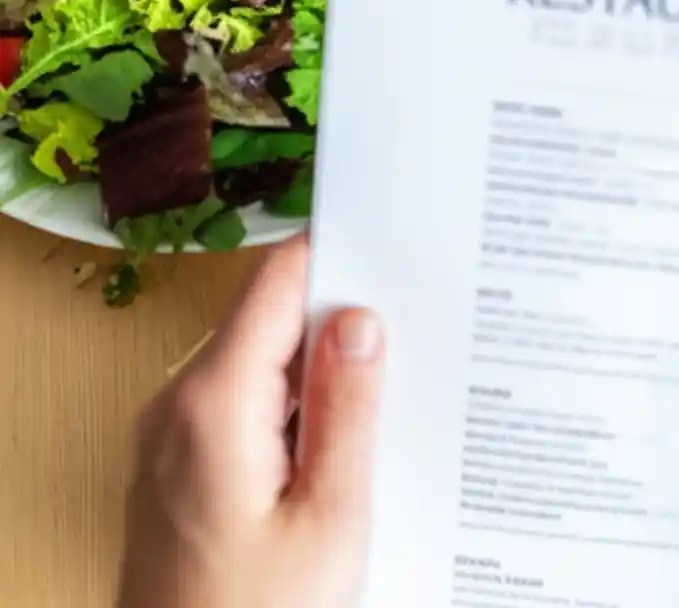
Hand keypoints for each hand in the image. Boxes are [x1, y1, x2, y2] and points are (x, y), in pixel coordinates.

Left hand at [117, 237, 384, 607]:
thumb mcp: (330, 516)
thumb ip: (347, 411)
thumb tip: (359, 321)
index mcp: (214, 404)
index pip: (276, 283)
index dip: (338, 257)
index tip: (393, 252)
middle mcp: (179, 407)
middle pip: (268, 321)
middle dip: (341, 322)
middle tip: (414, 338)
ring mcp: (175, 437)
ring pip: (261, 367)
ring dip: (323, 374)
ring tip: (388, 400)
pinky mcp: (184, 467)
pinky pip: (246, 409)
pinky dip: (296, 412)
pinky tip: (342, 448)